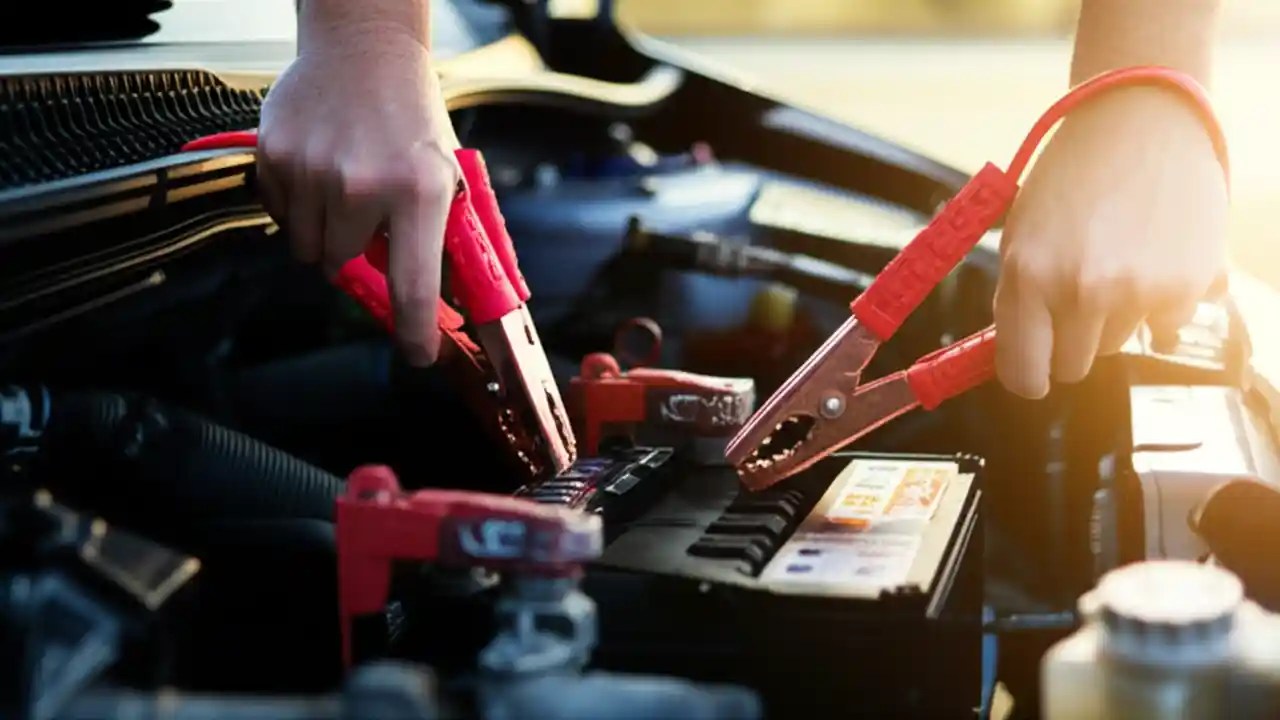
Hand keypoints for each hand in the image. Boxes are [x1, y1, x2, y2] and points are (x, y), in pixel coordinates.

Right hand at [257, 23, 459, 365]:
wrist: (364, 49)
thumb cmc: (409, 114)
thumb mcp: (444, 175)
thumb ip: (439, 237)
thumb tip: (447, 303)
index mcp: (418, 192)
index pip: (413, 286)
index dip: (415, 332)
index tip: (417, 355)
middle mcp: (363, 186)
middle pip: (342, 266)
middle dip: (354, 253)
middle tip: (367, 215)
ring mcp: (314, 171)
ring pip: (305, 246)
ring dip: (322, 231)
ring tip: (344, 186)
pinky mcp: (275, 157)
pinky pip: (277, 213)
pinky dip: (294, 204)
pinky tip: (318, 168)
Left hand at [993, 88, 1228, 397]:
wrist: (1141, 120)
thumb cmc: (1072, 176)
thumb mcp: (1021, 236)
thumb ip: (1017, 300)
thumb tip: (1013, 361)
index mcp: (1028, 275)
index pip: (1022, 372)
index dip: (1026, 375)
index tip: (1032, 369)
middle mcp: (1082, 289)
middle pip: (1072, 367)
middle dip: (1070, 340)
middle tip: (1078, 294)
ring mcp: (1138, 290)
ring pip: (1118, 346)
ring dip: (1115, 319)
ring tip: (1118, 261)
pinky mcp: (1188, 285)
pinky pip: (1165, 330)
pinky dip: (1161, 307)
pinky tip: (1154, 261)